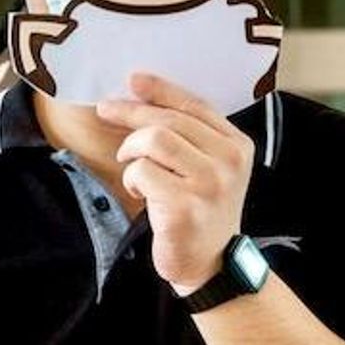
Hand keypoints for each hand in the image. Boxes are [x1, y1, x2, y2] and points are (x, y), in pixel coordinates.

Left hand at [96, 72, 255, 295]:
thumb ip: (188, 134)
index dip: (161, 89)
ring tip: (131, 165)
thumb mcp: (209, 167)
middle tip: (107, 110)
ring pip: (154, 140)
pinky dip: (131, 178)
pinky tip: (139, 192)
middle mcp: (228, 161)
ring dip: (131, 149)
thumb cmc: (201, 209)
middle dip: (132, 112)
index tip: (133, 80)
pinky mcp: (184, 206)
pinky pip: (142, 172)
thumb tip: (140, 93)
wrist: (210, 264)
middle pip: (169, 119)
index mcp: (237, 145)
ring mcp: (209, 184)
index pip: (196, 105)